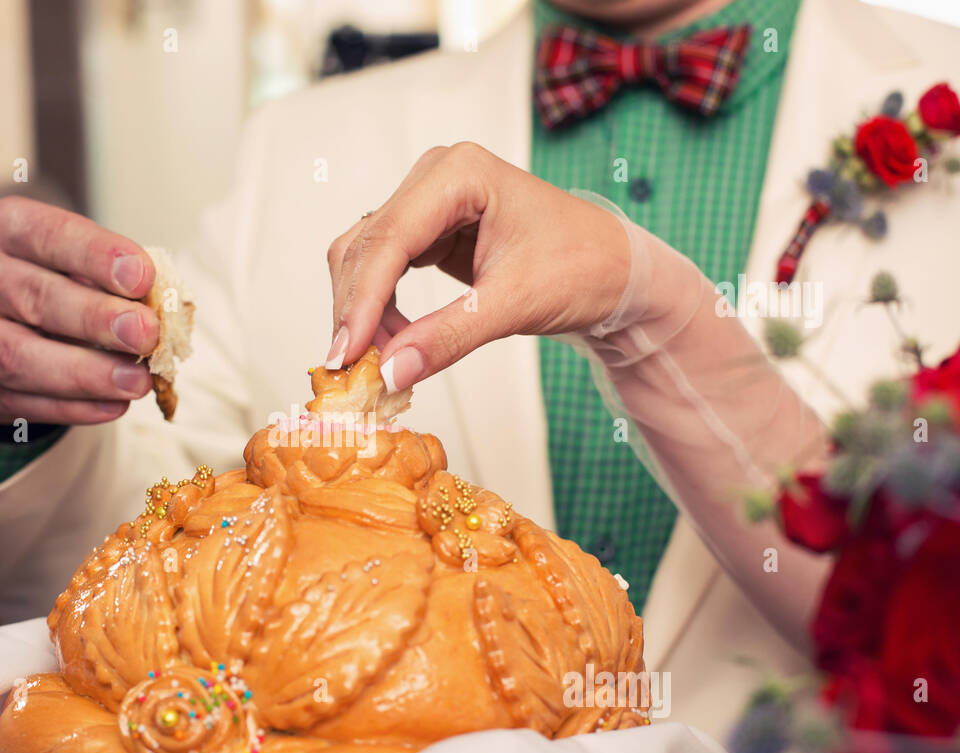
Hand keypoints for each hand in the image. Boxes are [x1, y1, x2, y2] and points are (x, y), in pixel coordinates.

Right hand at [0, 198, 160, 424]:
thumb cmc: (46, 275)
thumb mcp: (70, 258)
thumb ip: (109, 278)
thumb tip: (161, 308)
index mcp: (1, 227)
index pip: (49, 236)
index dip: (97, 257)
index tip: (144, 277)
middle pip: (32, 298)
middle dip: (95, 319)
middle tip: (146, 334)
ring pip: (17, 358)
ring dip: (85, 374)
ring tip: (137, 381)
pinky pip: (20, 402)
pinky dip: (73, 408)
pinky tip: (114, 405)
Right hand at [325, 142, 632, 389]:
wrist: (614, 271)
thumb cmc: (582, 268)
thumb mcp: (516, 304)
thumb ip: (449, 336)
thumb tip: (390, 372)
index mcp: (460, 173)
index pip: (391, 237)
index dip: (361, 299)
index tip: (345, 353)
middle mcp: (434, 178)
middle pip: (366, 245)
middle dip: (356, 310)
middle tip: (353, 371)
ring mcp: (427, 203)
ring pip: (364, 258)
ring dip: (362, 311)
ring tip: (376, 362)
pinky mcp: (427, 232)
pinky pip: (383, 269)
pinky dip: (378, 308)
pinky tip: (390, 342)